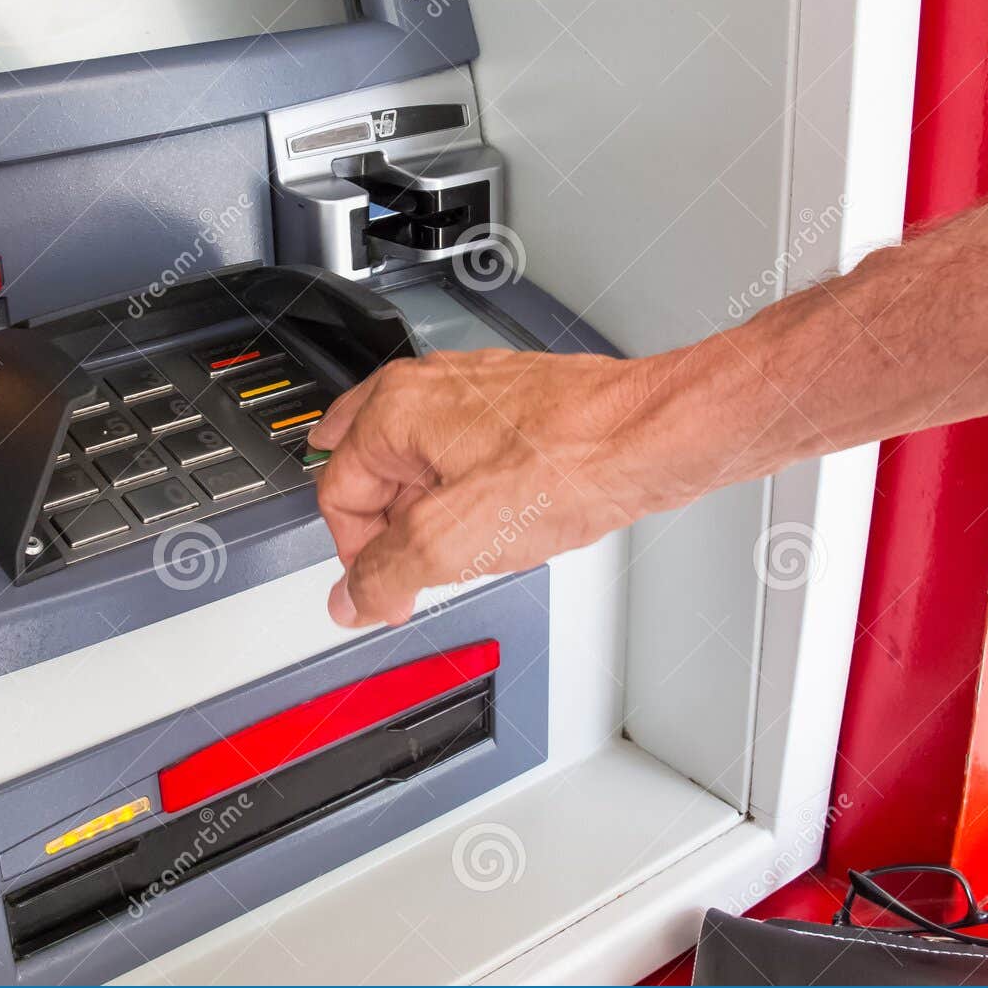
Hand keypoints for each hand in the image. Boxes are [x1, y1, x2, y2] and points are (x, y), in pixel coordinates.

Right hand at [309, 348, 683, 626]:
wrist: (650, 438)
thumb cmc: (567, 464)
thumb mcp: (450, 541)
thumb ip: (384, 575)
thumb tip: (351, 598)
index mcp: (393, 409)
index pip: (336, 493)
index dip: (357, 557)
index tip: (385, 591)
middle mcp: (426, 389)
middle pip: (374, 475)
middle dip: (391, 532)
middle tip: (418, 572)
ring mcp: (471, 393)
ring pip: (422, 466)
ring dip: (432, 515)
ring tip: (473, 545)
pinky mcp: (511, 405)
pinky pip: (466, 456)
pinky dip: (470, 494)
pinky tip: (501, 519)